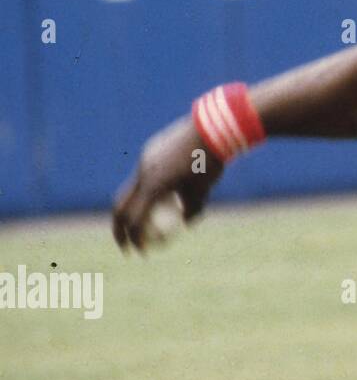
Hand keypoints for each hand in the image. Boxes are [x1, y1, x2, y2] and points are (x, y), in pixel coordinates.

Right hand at [111, 115, 224, 253]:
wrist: (212, 127)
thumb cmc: (211, 162)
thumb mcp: (203, 190)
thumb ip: (191, 210)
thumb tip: (183, 226)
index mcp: (154, 185)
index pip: (135, 219)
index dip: (134, 239)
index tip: (139, 252)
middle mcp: (144, 172)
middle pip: (121, 204)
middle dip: (119, 227)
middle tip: (126, 245)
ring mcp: (145, 159)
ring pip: (133, 188)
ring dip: (137, 206)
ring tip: (155, 215)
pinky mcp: (150, 150)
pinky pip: (144, 173)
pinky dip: (149, 187)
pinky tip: (172, 184)